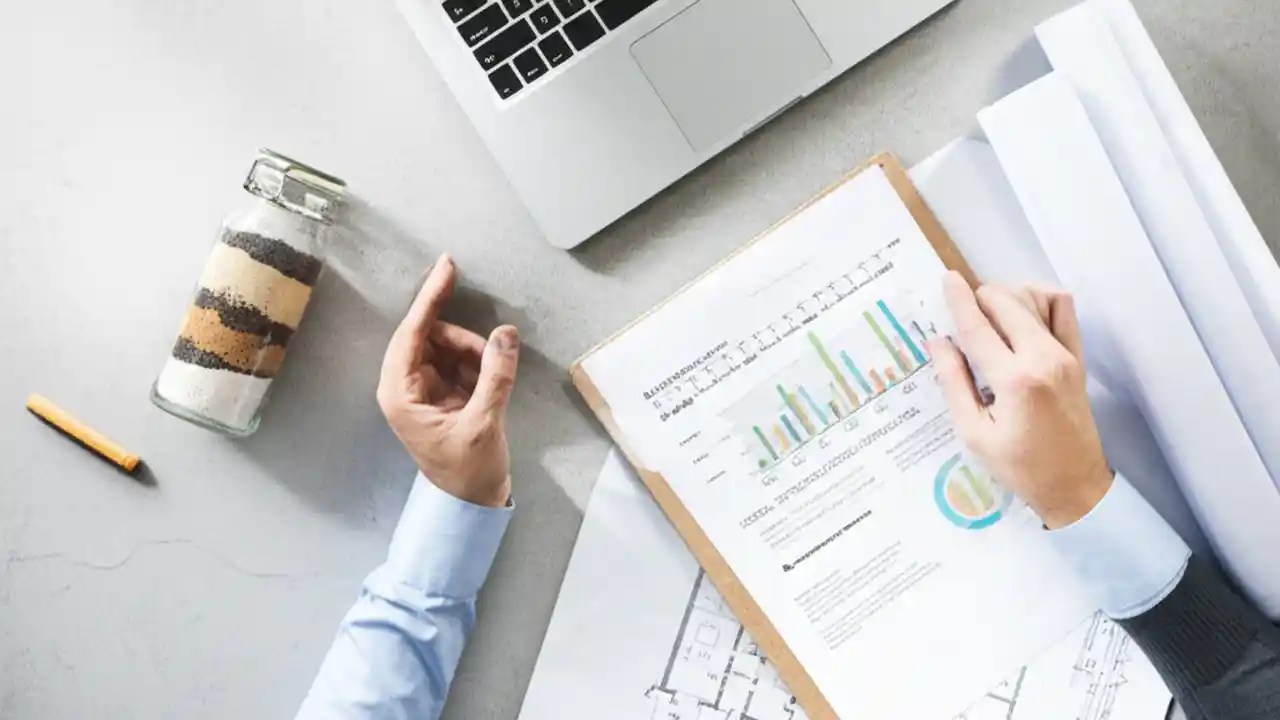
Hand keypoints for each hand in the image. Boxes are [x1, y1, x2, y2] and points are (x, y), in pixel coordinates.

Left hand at [376, 255, 519, 507]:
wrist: (474, 503)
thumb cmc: (468, 471)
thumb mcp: (484, 424)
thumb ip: (496, 375)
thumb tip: (506, 333)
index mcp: (399, 394)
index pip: (412, 332)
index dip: (430, 297)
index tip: (447, 266)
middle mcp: (404, 385)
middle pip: (430, 335)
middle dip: (463, 339)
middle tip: (492, 352)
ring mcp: (423, 387)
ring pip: (447, 345)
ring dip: (474, 353)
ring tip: (493, 379)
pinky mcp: (441, 391)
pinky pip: (459, 359)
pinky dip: (478, 363)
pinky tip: (490, 383)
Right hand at [926, 272, 1111, 528]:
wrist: (1075, 486)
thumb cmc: (1019, 467)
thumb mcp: (974, 434)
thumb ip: (954, 383)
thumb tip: (939, 342)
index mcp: (1014, 380)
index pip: (979, 327)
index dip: (960, 301)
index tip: (947, 278)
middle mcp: (1043, 358)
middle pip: (1008, 304)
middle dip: (982, 296)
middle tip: (963, 307)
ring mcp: (1066, 355)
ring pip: (1037, 298)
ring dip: (1010, 295)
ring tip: (990, 312)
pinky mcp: (1078, 358)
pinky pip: (1065, 310)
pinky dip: (1043, 299)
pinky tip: (1023, 312)